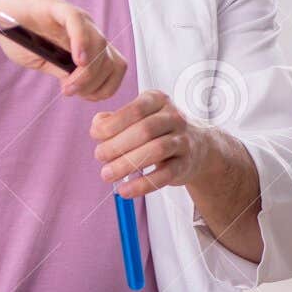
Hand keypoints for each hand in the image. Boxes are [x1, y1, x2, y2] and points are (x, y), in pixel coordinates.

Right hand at [0, 0, 125, 99]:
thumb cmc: (17, 31)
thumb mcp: (41, 61)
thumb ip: (61, 71)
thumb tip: (78, 86)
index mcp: (87, 45)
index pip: (114, 68)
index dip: (104, 88)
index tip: (81, 97)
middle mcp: (88, 31)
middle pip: (111, 62)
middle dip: (93, 85)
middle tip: (69, 91)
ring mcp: (76, 19)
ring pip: (99, 47)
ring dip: (87, 73)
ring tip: (66, 85)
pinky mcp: (59, 7)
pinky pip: (78, 24)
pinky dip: (82, 43)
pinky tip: (76, 60)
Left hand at [91, 90, 211, 196]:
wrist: (196, 148)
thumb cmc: (157, 131)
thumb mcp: (137, 118)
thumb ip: (114, 120)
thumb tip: (97, 126)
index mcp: (157, 100)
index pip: (135, 110)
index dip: (112, 123)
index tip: (95, 135)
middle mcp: (173, 117)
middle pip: (144, 130)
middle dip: (116, 145)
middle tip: (99, 156)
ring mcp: (183, 141)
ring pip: (156, 150)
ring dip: (126, 164)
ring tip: (107, 174)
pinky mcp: (186, 164)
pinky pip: (165, 175)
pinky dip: (142, 184)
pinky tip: (125, 190)